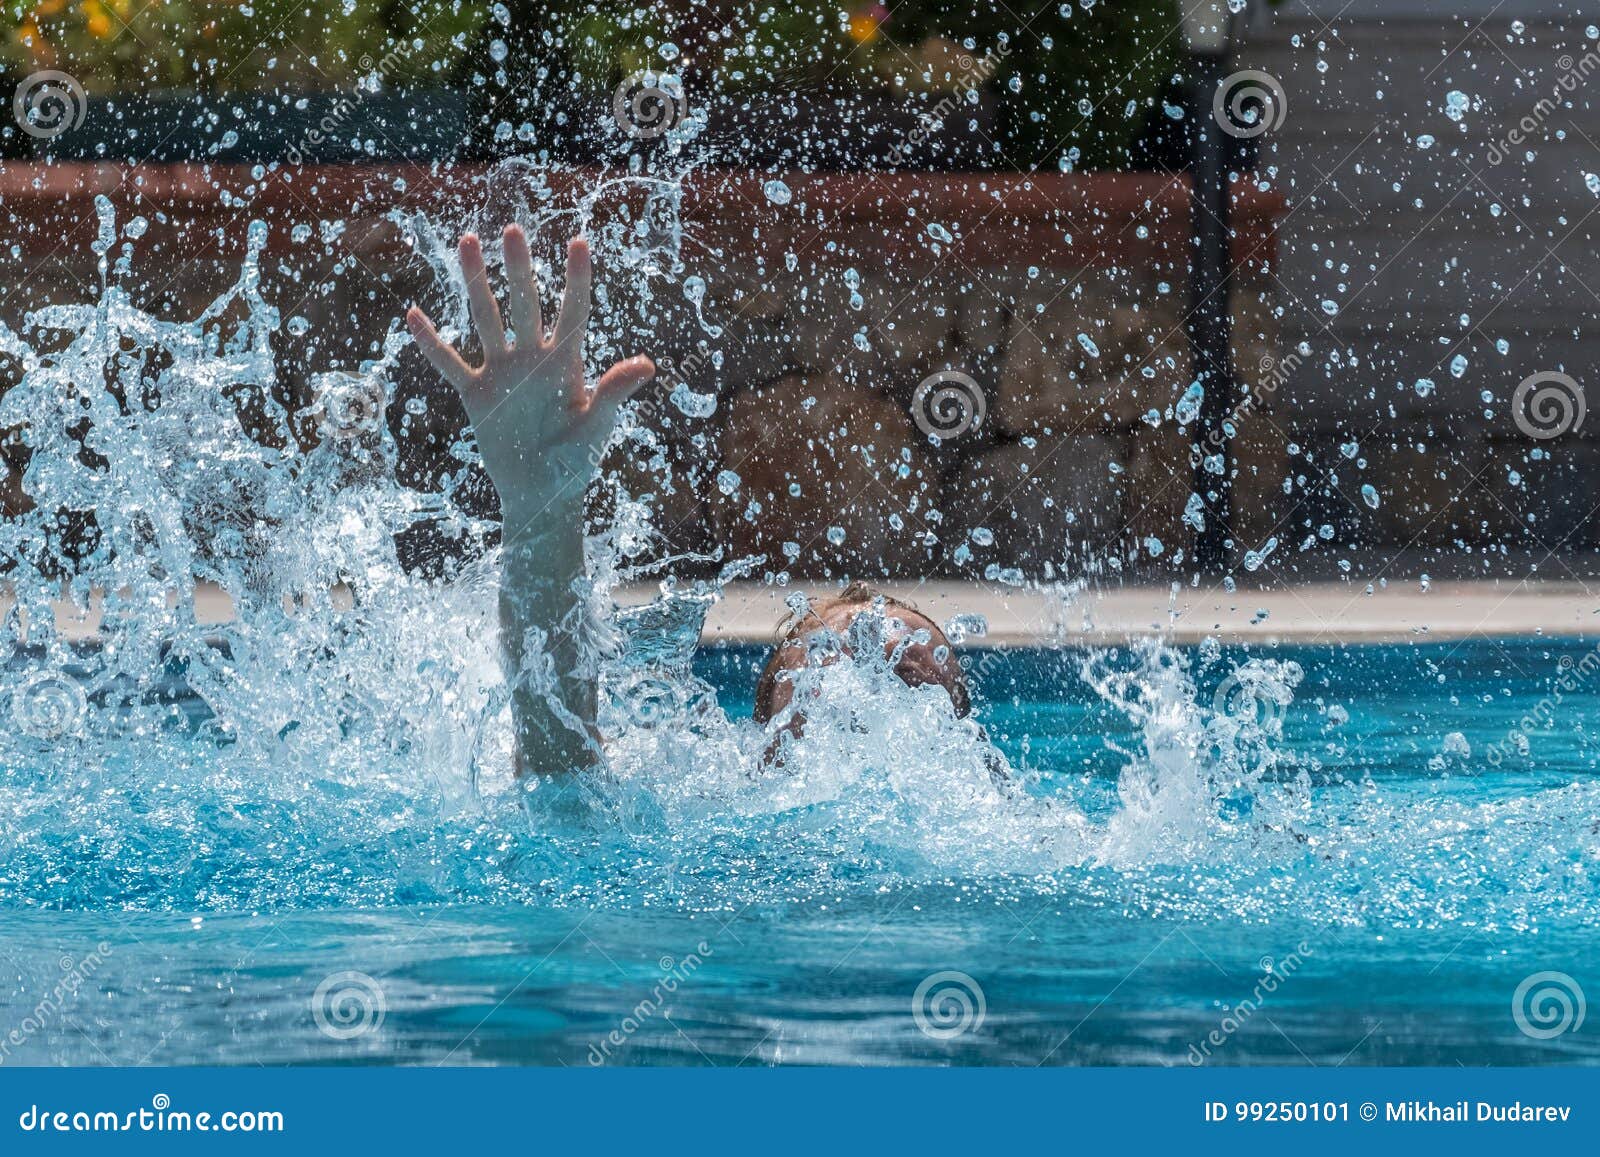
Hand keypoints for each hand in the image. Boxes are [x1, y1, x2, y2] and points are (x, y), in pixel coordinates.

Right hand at [406, 226, 654, 521]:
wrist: (543, 495)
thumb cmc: (578, 463)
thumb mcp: (598, 426)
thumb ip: (615, 392)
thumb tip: (647, 364)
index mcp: (567, 364)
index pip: (573, 313)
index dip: (576, 279)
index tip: (579, 242)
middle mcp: (533, 359)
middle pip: (525, 304)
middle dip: (519, 269)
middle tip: (512, 231)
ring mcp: (502, 373)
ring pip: (487, 319)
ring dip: (476, 283)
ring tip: (468, 242)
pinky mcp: (476, 394)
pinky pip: (450, 363)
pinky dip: (432, 342)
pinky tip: (413, 314)